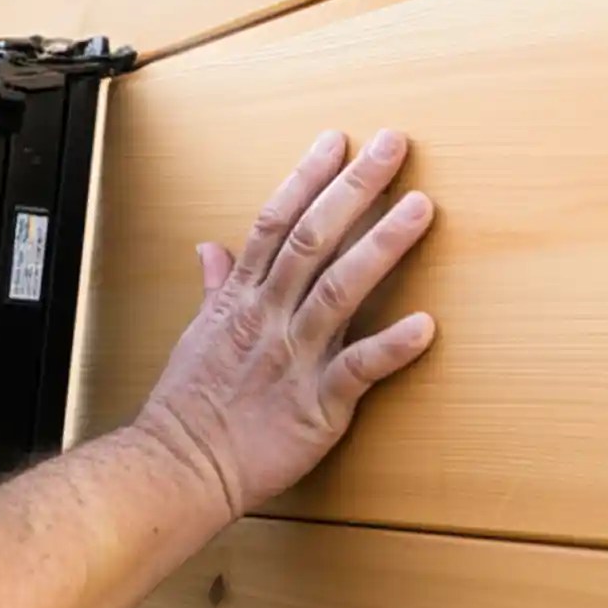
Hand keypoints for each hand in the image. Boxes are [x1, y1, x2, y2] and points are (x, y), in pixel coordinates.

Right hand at [135, 128, 435, 518]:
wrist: (182, 466)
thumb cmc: (191, 404)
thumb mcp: (197, 333)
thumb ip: (215, 286)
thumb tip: (210, 247)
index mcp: (241, 298)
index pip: (274, 223)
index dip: (306, 178)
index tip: (336, 141)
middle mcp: (269, 317)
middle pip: (313, 239)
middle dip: (353, 188)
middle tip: (391, 145)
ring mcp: (293, 357)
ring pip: (340, 289)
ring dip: (381, 246)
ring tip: (419, 208)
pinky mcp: (316, 404)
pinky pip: (357, 370)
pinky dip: (391, 348)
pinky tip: (426, 325)